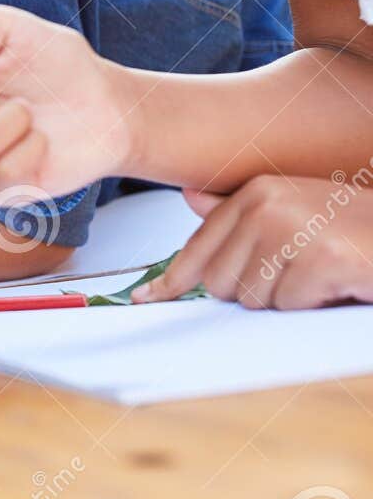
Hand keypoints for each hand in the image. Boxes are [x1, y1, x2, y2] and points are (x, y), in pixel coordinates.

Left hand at [134, 179, 372, 308]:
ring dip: (287, 299)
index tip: (145, 298)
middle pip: (219, 283)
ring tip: (318, 275)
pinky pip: (290, 305)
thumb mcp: (294, 210)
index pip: (198, 246)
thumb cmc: (352, 226)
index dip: (171, 280)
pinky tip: (336, 282)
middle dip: (254, 292)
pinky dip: (314, 304)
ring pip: (252, 298)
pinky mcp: (322, 259)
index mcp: (255, 193)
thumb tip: (188, 197)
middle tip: (294, 275)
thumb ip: (240, 210)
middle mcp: (267, 206)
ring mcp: (294, 230)